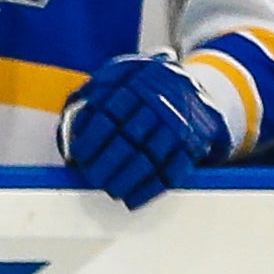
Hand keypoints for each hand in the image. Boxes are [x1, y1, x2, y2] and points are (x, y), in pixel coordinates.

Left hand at [60, 52, 220, 208]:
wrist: (189, 85)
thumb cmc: (141, 85)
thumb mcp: (118, 75)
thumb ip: (95, 92)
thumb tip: (78, 124)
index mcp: (138, 86)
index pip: (111, 116)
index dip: (93, 140)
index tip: (79, 155)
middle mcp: (161, 106)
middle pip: (131, 139)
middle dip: (108, 163)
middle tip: (93, 178)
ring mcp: (180, 127)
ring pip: (152, 158)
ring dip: (128, 179)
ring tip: (111, 190)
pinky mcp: (195, 146)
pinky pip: (174, 172)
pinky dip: (151, 189)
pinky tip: (133, 199)